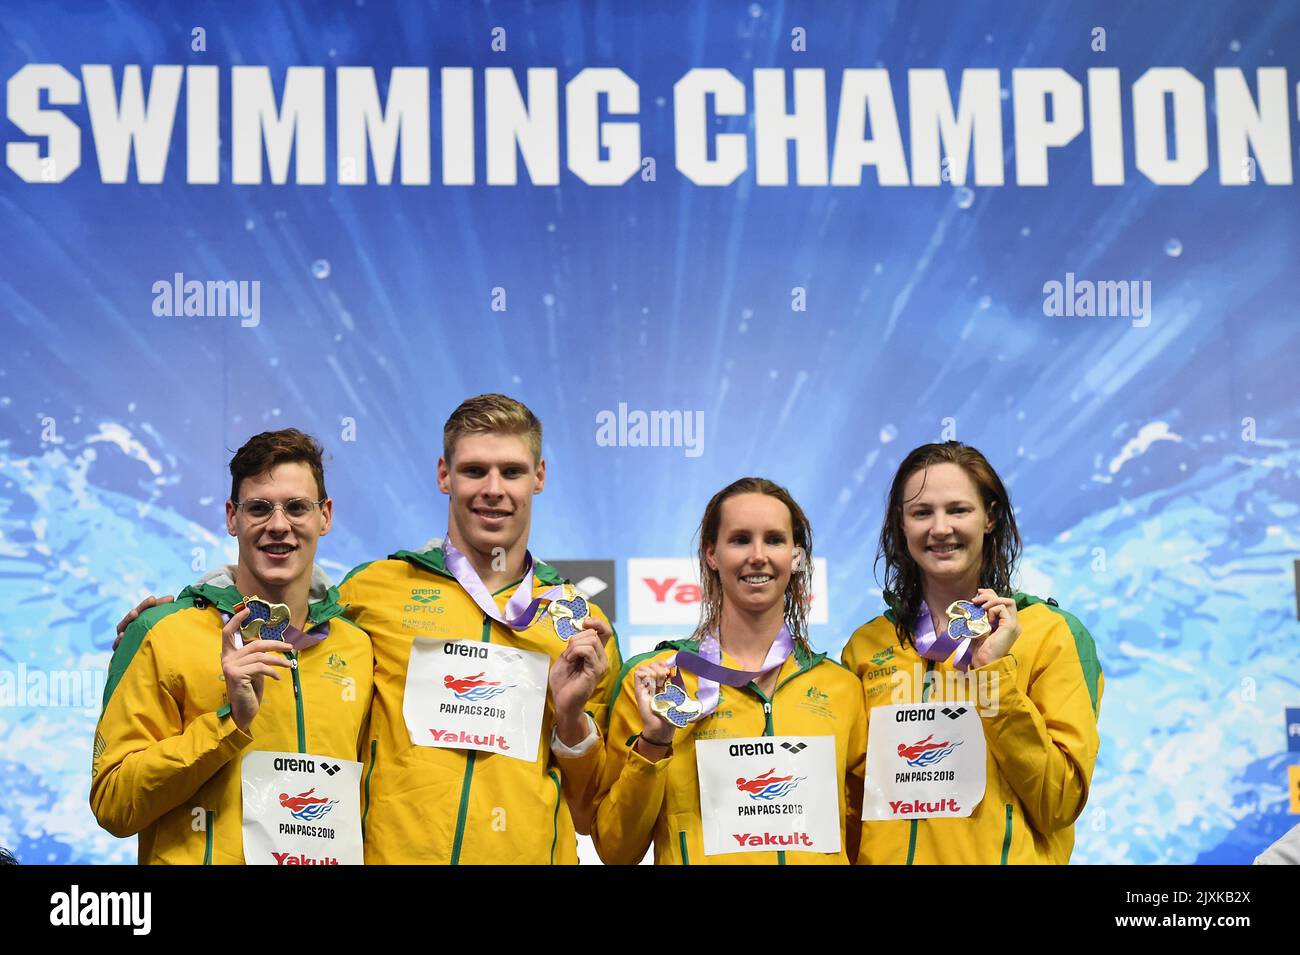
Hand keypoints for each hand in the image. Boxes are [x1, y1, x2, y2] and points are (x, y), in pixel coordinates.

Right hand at [114, 594, 173, 649]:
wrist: (148, 673)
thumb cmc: (160, 650)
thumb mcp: (165, 634)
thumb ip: (169, 621)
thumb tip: (179, 604)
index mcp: (142, 623)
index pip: (149, 609)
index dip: (159, 603)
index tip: (171, 598)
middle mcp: (132, 630)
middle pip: (136, 615)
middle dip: (144, 607)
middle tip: (152, 600)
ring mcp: (124, 640)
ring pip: (123, 627)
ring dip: (128, 619)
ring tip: (134, 613)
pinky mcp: (120, 652)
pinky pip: (117, 645)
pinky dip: (119, 640)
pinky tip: (122, 635)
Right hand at [220, 607, 294, 733]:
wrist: (243, 711)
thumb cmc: (249, 690)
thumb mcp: (253, 670)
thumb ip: (256, 656)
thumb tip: (271, 644)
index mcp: (229, 655)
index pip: (228, 633)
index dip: (236, 620)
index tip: (248, 610)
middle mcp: (227, 658)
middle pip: (254, 643)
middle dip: (275, 644)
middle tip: (290, 647)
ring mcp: (230, 666)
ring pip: (260, 656)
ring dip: (278, 660)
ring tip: (289, 664)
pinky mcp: (236, 675)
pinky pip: (260, 667)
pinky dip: (272, 671)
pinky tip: (278, 677)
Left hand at [548, 616, 610, 745]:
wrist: (562, 702)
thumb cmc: (564, 682)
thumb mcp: (566, 657)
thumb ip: (575, 644)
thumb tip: (583, 631)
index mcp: (596, 653)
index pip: (605, 631)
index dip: (597, 622)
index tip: (584, 623)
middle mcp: (601, 657)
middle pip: (593, 633)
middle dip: (575, 638)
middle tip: (568, 654)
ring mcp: (601, 664)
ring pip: (591, 640)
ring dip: (574, 646)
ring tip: (568, 659)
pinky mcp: (596, 670)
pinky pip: (587, 650)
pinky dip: (575, 651)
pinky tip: (570, 661)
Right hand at [631, 659, 675, 750]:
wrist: (661, 726)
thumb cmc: (670, 713)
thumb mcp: (678, 697)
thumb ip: (678, 686)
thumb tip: (682, 675)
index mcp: (661, 682)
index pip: (658, 664)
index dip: (663, 663)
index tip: (669, 671)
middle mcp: (651, 682)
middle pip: (651, 663)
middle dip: (659, 667)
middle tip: (665, 678)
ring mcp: (644, 686)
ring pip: (643, 667)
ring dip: (653, 671)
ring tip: (659, 682)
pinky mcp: (639, 690)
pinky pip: (637, 674)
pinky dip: (644, 674)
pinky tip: (651, 683)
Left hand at [969, 589, 1021, 667]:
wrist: (985, 660)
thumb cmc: (981, 646)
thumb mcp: (980, 625)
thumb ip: (982, 614)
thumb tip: (976, 600)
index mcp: (1008, 623)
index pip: (1003, 602)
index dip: (991, 594)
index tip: (978, 593)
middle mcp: (1014, 622)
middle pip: (1006, 599)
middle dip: (990, 595)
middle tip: (976, 599)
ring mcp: (1014, 624)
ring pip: (1008, 601)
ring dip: (991, 600)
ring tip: (980, 607)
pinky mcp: (1011, 626)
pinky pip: (1002, 609)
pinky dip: (992, 609)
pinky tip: (986, 618)